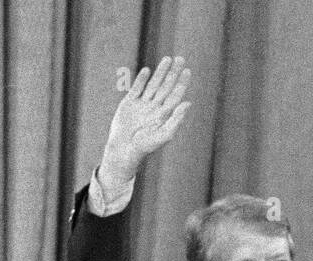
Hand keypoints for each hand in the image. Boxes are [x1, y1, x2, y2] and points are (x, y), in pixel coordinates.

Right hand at [99, 56, 191, 183]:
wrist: (123, 149)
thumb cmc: (145, 146)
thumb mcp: (163, 135)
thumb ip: (176, 119)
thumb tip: (188, 103)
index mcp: (164, 115)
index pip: (175, 95)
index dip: (181, 83)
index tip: (187, 70)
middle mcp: (155, 107)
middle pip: (166, 86)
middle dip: (173, 73)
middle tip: (180, 59)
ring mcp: (142, 104)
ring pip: (153, 84)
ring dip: (160, 72)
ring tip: (167, 59)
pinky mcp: (129, 103)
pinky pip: (137, 88)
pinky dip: (141, 80)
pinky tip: (147, 70)